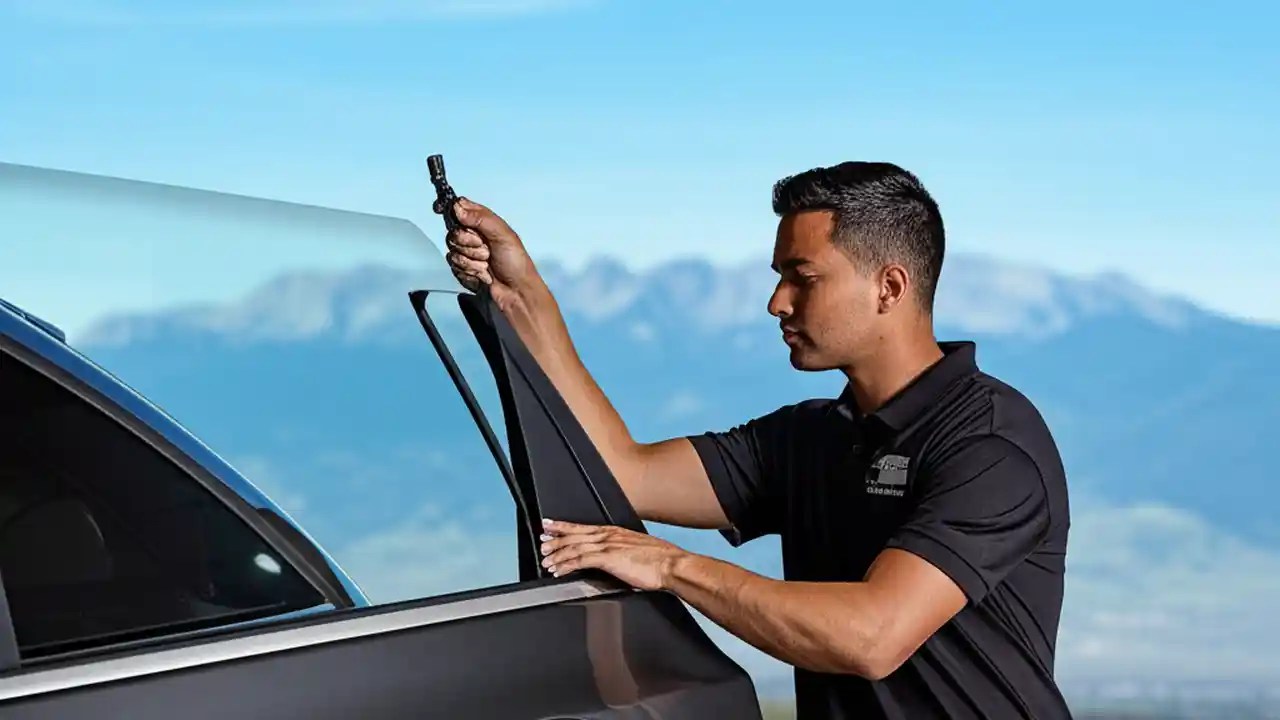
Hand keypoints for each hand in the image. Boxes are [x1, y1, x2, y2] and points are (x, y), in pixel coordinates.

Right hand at [445, 197, 538, 309]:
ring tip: (488, 264)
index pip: (460, 208)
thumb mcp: (503, 235)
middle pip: (453, 232)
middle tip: (486, 250)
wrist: (517, 291)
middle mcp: (473, 235)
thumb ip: (481, 218)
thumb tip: (458, 208)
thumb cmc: (516, 262)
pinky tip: (483, 274)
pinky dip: (470, 271)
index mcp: (483, 222)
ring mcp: (468, 253)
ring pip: (453, 251)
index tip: (459, 220)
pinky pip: (454, 266)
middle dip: (469, 244)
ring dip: (472, 260)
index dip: (456, 212)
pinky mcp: (464, 269)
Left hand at [540, 518, 689, 590]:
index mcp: (615, 532)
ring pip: (574, 546)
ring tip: (545, 561)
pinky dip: (566, 565)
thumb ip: (622, 551)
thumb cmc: (660, 560)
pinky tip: (558, 571)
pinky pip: (580, 560)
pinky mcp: (608, 558)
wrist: (672, 565)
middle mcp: (608, 535)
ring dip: (557, 554)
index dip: (564, 526)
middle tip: (542, 543)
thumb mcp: (637, 549)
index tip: (551, 526)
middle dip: (555, 539)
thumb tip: (615, 559)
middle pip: (574, 535)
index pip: (583, 527)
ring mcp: (607, 545)